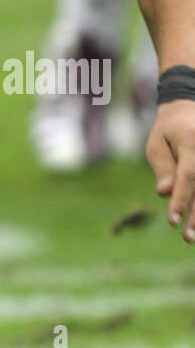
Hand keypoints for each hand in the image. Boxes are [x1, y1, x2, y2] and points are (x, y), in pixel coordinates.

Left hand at [146, 100, 194, 241]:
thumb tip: (164, 194)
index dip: (181, 200)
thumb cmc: (168, 130)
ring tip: (194, 236)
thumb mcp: (156, 144)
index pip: (187, 177)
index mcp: (191, 142)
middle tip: (187, 237)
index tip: (172, 221)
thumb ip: (162, 168)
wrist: (189, 109)